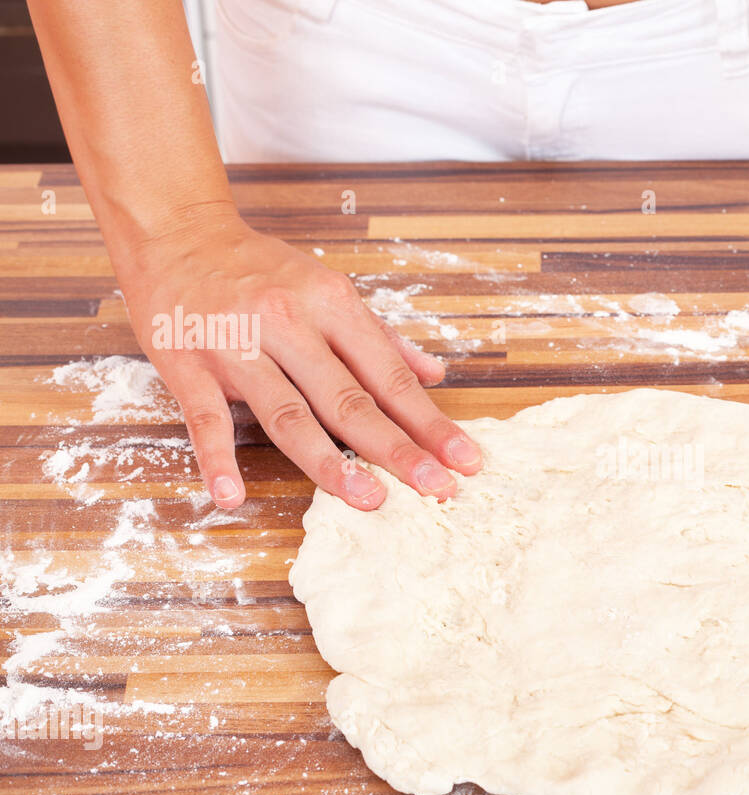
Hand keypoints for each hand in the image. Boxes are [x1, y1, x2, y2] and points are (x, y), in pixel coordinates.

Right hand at [117, 215, 480, 510]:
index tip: (463, 458)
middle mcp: (289, 324)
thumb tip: (434, 376)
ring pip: (289, 414)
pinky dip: (218, 460)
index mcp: (331, 305)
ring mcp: (236, 347)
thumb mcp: (328, 289)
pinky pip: (204, 420)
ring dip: (329, 462)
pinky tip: (233, 497)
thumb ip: (382, 339)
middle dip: (397, 449)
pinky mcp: (187, 366)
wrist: (175, 232)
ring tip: (369, 499)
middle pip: (350, 400)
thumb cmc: (260, 269)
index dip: (429, 421)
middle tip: (436, 488)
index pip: (389, 376)